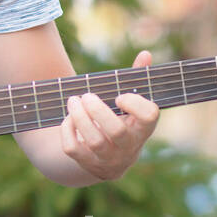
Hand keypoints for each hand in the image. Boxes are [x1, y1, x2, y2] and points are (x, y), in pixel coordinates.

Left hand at [59, 50, 159, 181]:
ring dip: (80, 117)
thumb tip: (145, 54)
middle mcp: (128, 147)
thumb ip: (136, 81)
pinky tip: (68, 118)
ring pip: (94, 140)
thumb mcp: (130, 107)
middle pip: (116, 131)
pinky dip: (67, 130)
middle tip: (86, 95)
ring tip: (73, 100)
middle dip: (98, 110)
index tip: (119, 96)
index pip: (149, 117)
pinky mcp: (87, 163)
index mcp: (143, 129)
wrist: (107, 162)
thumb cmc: (121, 123)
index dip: (134, 104)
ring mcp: (107, 158)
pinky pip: (73, 148)